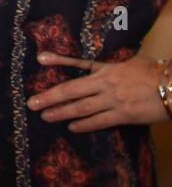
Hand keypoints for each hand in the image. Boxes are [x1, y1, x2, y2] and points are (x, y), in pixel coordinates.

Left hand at [28, 52, 168, 130]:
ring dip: (61, 112)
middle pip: (72, 90)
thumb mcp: (130, 61)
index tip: (40, 59)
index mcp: (108, 68)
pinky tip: (72, 127)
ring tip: (46, 116)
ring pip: (81, 108)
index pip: (79, 62)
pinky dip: (84, 125)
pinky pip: (100, 121)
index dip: (60, 60)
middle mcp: (106, 84)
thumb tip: (97, 64)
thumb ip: (111, 64)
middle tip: (31, 103)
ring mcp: (114, 100)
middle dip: (50, 96)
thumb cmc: (155, 71)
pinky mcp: (125, 115)